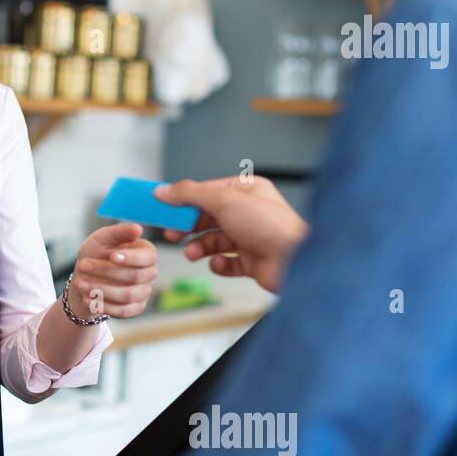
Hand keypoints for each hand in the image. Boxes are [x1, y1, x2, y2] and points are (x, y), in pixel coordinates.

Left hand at [70, 222, 158, 318]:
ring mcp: (143, 292)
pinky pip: (124, 311)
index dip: (131, 258)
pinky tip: (87, 299)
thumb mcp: (103, 238)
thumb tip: (138, 228)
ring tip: (80, 283)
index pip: (148, 257)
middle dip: (107, 271)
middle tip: (82, 265)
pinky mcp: (135, 308)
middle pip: (135, 276)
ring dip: (102, 290)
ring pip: (128, 295)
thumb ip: (119, 232)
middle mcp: (149, 273)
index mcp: (146, 253)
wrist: (86, 276)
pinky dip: (104, 306)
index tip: (111, 256)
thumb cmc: (97, 252)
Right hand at [156, 176, 308, 292]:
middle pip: (207, 217)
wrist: (294, 262)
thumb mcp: (223, 200)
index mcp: (246, 190)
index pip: (206, 192)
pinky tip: (218, 264)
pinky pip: (226, 262)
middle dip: (188, 227)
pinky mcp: (252, 260)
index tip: (162, 207)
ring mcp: (250, 237)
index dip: (182, 200)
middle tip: (171, 233)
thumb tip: (164, 191)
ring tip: (192, 253)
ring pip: (214, 241)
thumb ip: (190, 194)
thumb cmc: (269, 227)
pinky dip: (218, 265)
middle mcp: (249, 212)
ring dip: (199, 247)